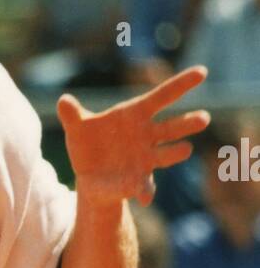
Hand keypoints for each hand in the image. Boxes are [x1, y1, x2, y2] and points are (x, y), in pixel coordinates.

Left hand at [56, 66, 209, 206]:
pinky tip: (145, 196)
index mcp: (135, 115)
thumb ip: (72, 115)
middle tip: (204, 118)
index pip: (162, 96)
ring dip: (176, 152)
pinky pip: (143, 186)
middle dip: (187, 123)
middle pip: (171, 127)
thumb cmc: (88, 144)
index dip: (181, 84)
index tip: (202, 71)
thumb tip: (63, 101)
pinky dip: (144, 190)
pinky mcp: (137, 181)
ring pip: (166, 154)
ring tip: (186, 149)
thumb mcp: (77, 128)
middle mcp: (147, 136)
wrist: (89, 175)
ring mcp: (145, 159)